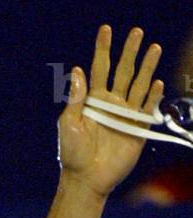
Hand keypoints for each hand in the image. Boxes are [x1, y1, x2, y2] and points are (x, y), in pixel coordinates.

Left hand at [57, 25, 163, 196]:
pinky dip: (153, 96)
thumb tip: (78, 71)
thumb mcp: (68, 124)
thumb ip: (76, 98)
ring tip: (154, 47)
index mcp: (93, 100)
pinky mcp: (136, 129)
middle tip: (136, 32)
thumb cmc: (72, 154)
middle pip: (123, 71)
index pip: (100, 68)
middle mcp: (111, 103)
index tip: (105, 30)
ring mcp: (125, 115)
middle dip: (130, 51)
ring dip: (147, 67)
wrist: (86, 179)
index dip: (103, 49)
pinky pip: (147, 108)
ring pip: (139, 85)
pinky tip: (157, 82)